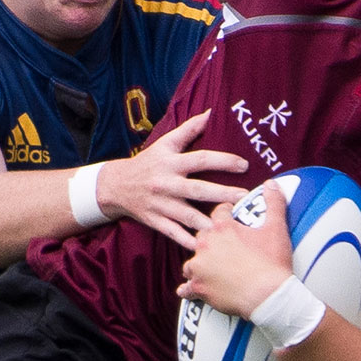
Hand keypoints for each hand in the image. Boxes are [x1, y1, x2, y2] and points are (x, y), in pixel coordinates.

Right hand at [98, 111, 250, 247]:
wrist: (116, 186)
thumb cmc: (148, 162)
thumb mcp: (165, 143)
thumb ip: (188, 129)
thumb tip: (210, 113)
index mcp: (171, 162)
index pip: (200, 159)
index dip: (223, 161)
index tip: (244, 165)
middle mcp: (166, 183)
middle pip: (198, 189)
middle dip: (222, 194)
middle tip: (244, 197)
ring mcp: (161, 204)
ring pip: (187, 215)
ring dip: (208, 222)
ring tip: (229, 227)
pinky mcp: (155, 221)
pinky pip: (173, 233)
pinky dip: (187, 241)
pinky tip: (204, 247)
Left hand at [178, 183, 294, 317]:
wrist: (269, 296)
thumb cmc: (272, 263)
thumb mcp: (276, 229)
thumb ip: (274, 203)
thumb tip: (272, 183)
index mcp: (222, 228)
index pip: (219, 213)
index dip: (226, 215)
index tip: (230, 218)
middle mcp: (206, 244)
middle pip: (202, 236)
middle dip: (211, 240)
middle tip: (223, 246)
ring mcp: (200, 267)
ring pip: (191, 261)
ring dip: (199, 263)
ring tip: (208, 267)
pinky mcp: (199, 288)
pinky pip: (187, 288)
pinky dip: (188, 289)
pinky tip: (189, 290)